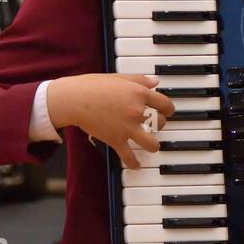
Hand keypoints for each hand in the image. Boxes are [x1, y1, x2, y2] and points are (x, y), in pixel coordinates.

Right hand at [47, 73, 175, 169]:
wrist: (74, 99)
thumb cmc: (92, 85)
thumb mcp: (119, 77)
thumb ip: (139, 80)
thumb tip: (155, 82)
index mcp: (139, 93)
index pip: (165, 103)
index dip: (168, 108)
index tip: (167, 111)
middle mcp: (137, 111)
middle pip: (160, 123)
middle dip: (159, 124)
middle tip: (154, 125)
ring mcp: (128, 127)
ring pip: (152, 144)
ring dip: (154, 145)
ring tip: (151, 145)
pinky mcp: (116, 140)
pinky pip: (129, 157)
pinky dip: (134, 163)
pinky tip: (136, 166)